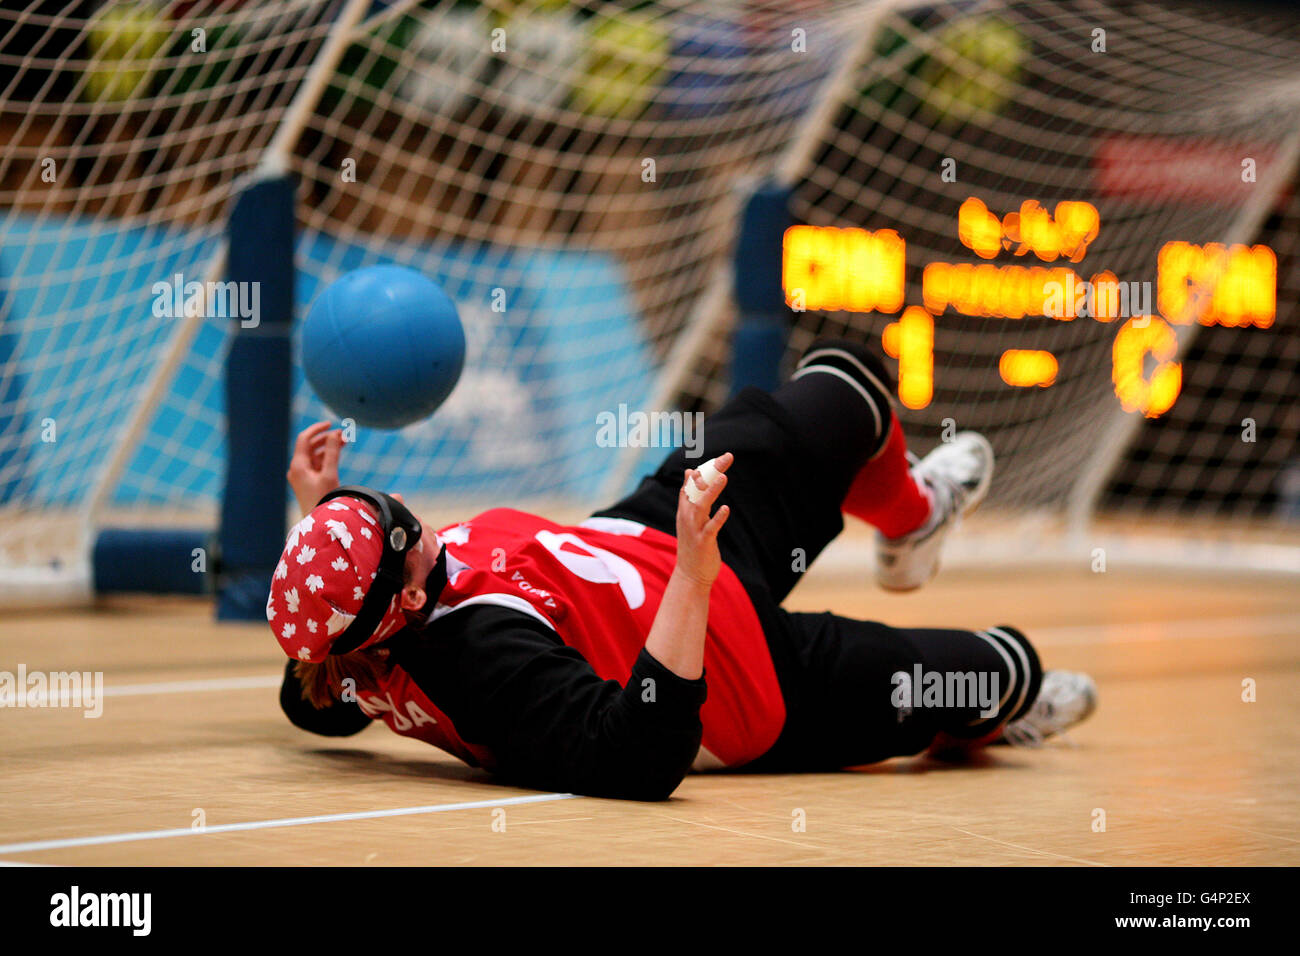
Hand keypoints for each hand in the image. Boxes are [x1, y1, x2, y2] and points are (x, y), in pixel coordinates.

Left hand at [287, 421, 343, 516]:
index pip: (304, 439)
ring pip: (315, 455)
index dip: (317, 429)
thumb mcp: (330, 474)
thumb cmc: (323, 500)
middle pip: (310, 446)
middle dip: (326, 438)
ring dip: (328, 447)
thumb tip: (335, 434)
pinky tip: (338, 454)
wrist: (319, 524)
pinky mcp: (308, 482)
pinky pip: (317, 464)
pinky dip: (327, 457)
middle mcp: (297, 469)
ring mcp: (302, 476)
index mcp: (298, 466)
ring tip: (345, 442)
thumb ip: (332, 453)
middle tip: (344, 436)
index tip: (331, 424)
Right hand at [674, 452, 732, 588]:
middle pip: (697, 489)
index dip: (705, 470)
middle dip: (711, 473)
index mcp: (685, 509)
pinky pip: (710, 528)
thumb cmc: (693, 544)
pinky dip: (717, 518)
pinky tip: (726, 508)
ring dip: (711, 491)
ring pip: (701, 505)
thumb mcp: (690, 517)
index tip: (721, 458)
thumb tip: (690, 472)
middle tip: (727, 458)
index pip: (692, 483)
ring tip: (723, 477)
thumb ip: (690, 495)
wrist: (690, 575)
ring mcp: (694, 529)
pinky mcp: (703, 542)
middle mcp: (687, 516)